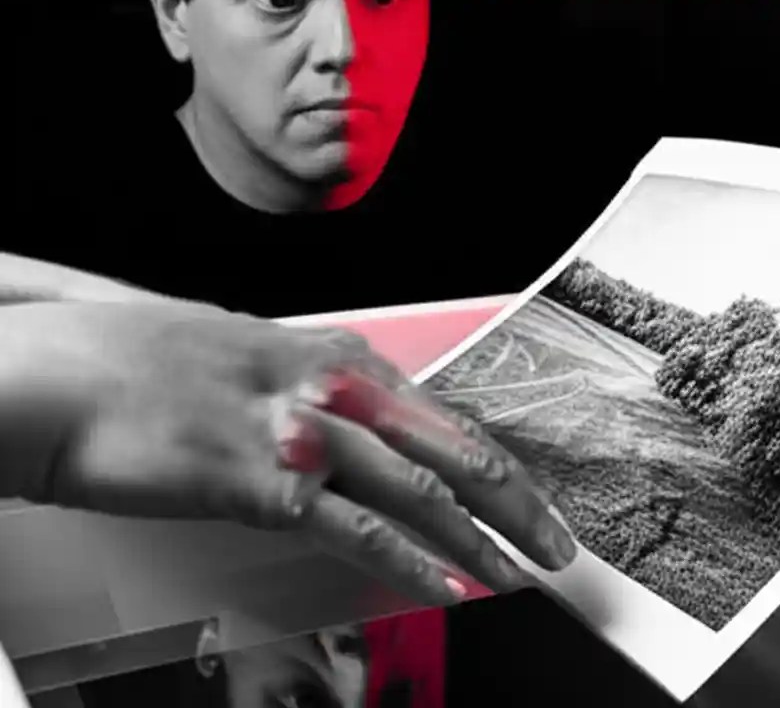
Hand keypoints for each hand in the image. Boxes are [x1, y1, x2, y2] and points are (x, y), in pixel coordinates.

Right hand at [1, 301, 576, 604]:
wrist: (58, 375)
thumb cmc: (140, 364)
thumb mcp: (250, 361)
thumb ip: (312, 393)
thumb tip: (355, 433)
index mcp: (338, 355)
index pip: (448, 414)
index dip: (500, 461)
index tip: (532, 494)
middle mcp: (336, 386)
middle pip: (459, 449)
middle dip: (520, 503)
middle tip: (559, 544)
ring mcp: (305, 431)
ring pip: (425, 491)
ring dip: (485, 541)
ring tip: (521, 575)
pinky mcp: (267, 482)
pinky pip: (360, 530)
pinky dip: (413, 562)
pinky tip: (449, 586)